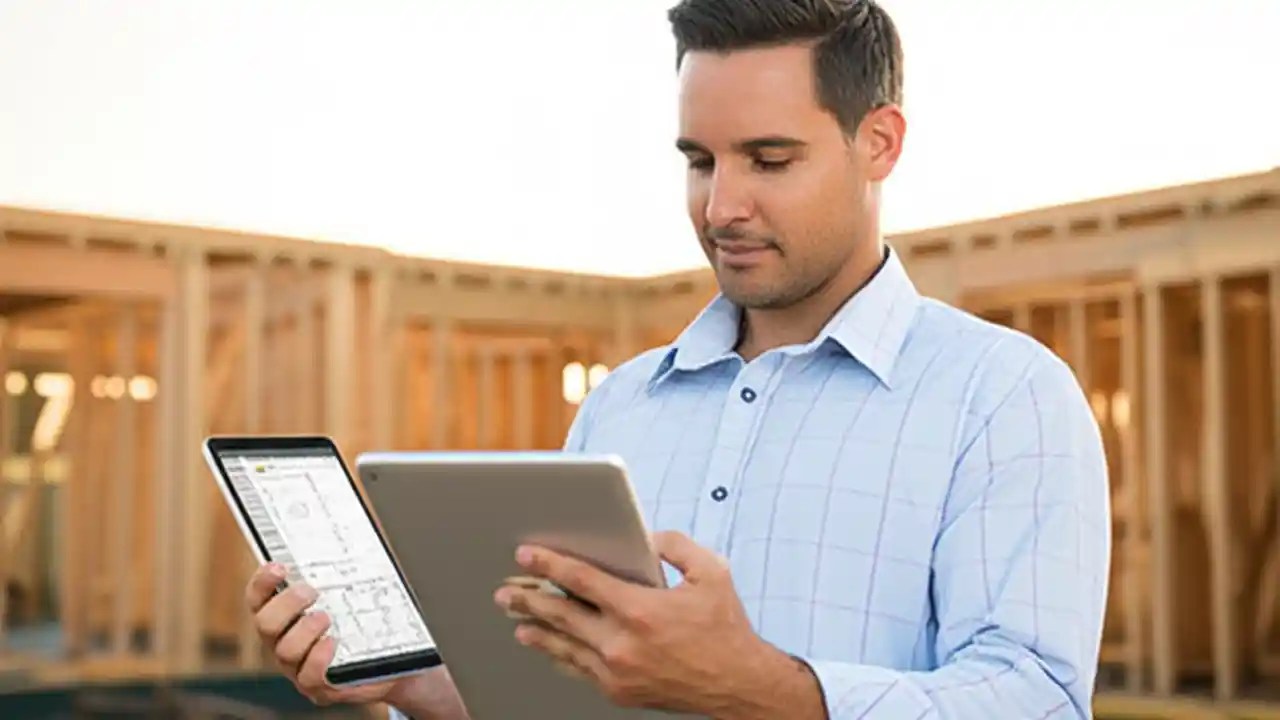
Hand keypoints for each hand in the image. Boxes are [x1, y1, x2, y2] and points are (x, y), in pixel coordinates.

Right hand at [245, 563, 467, 716]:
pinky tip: (333, 643)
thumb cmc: (363, 625)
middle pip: (265, 623)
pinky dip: (318, 657)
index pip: (258, 598)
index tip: (279, 566)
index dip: (262, 582)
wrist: (389, 663)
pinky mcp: (317, 686)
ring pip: (284, 650)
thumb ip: (339, 573)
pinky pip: (308, 676)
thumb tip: (349, 535)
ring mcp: (297, 666)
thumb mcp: (350, 595)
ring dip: (305, 629)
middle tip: (311, 591)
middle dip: (286, 603)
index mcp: (285, 616)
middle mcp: (284, 641)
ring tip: (326, 617)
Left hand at [492, 531, 810, 717]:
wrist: (738, 684)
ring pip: (563, 647)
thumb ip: (675, 546)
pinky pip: (579, 670)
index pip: (580, 580)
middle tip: (506, 591)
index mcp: (640, 609)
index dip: (549, 565)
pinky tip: (549, 647)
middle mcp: (622, 643)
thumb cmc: (725, 629)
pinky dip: (560, 655)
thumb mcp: (711, 572)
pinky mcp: (619, 692)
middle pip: (560, 616)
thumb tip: (646, 538)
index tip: (527, 554)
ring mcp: (617, 672)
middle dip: (529, 599)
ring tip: (516, 620)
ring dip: (536, 631)